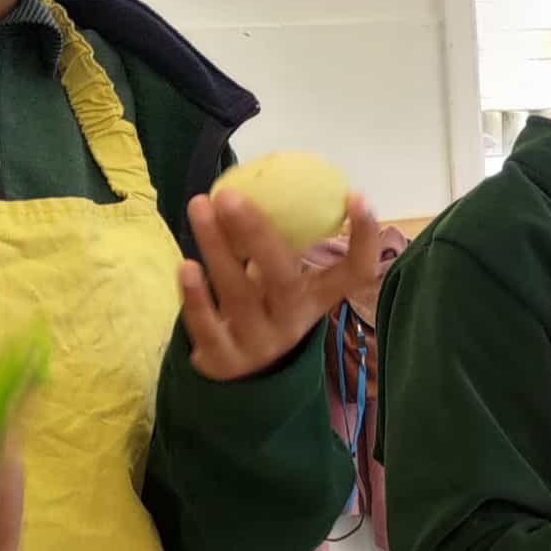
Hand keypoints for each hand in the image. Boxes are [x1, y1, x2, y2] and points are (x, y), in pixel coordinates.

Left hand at [180, 191, 385, 380]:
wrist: (241, 373)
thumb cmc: (265, 306)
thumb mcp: (286, 281)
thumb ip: (284, 242)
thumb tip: (275, 177)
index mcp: (318, 298)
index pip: (356, 273)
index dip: (364, 239)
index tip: (357, 196)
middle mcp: (293, 321)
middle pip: (282, 278)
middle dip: (257, 234)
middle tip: (230, 195)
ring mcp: (258, 342)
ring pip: (237, 293)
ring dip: (216, 249)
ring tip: (199, 207)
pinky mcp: (224, 358)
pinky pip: (208, 325)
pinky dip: (196, 297)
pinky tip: (185, 265)